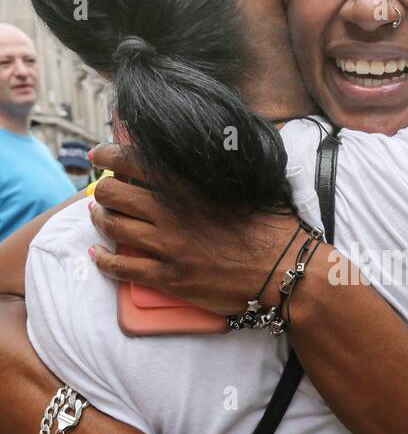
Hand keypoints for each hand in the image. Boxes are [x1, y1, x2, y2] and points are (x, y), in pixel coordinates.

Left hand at [87, 147, 317, 314]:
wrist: (284, 270)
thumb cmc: (272, 227)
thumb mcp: (246, 186)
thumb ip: (218, 172)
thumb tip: (209, 156)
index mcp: (189, 186)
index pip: (132, 161)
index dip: (108, 155)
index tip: (99, 155)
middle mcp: (170, 213)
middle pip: (113, 193)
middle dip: (104, 189)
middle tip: (106, 191)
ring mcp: (166, 247)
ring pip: (112, 226)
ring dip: (101, 219)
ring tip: (101, 216)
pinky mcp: (168, 277)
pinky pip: (120, 267)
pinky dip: (103, 259)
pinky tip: (98, 255)